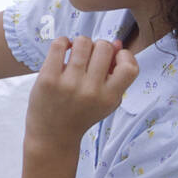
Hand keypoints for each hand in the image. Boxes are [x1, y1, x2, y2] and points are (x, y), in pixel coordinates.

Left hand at [24, 35, 138, 149]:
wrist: (52, 135)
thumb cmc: (82, 114)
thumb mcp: (106, 101)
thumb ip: (115, 74)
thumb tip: (117, 42)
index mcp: (109, 98)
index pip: (129, 67)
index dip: (124, 56)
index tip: (114, 58)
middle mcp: (91, 91)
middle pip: (104, 47)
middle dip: (100, 46)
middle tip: (91, 56)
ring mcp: (68, 84)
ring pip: (82, 42)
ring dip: (81, 43)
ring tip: (77, 53)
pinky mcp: (48, 79)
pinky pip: (59, 45)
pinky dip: (63, 42)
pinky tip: (64, 49)